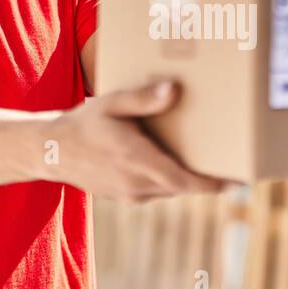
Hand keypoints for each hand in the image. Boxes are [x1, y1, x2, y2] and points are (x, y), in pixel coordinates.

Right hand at [48, 79, 228, 203]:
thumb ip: (143, 99)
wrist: (50, 153)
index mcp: (136, 160)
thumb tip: (174, 90)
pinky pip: (157, 191)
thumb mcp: (111, 103)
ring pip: (170, 190)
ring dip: (189, 180)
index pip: (183, 180)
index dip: (212, 184)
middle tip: (234, 168)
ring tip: (210, 164)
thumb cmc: (83, 123)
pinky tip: (176, 164)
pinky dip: (171, 181)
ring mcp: (130, 194)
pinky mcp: (126, 198)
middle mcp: (135, 184)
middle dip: (208, 180)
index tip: (238, 182)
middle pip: (182, 187)